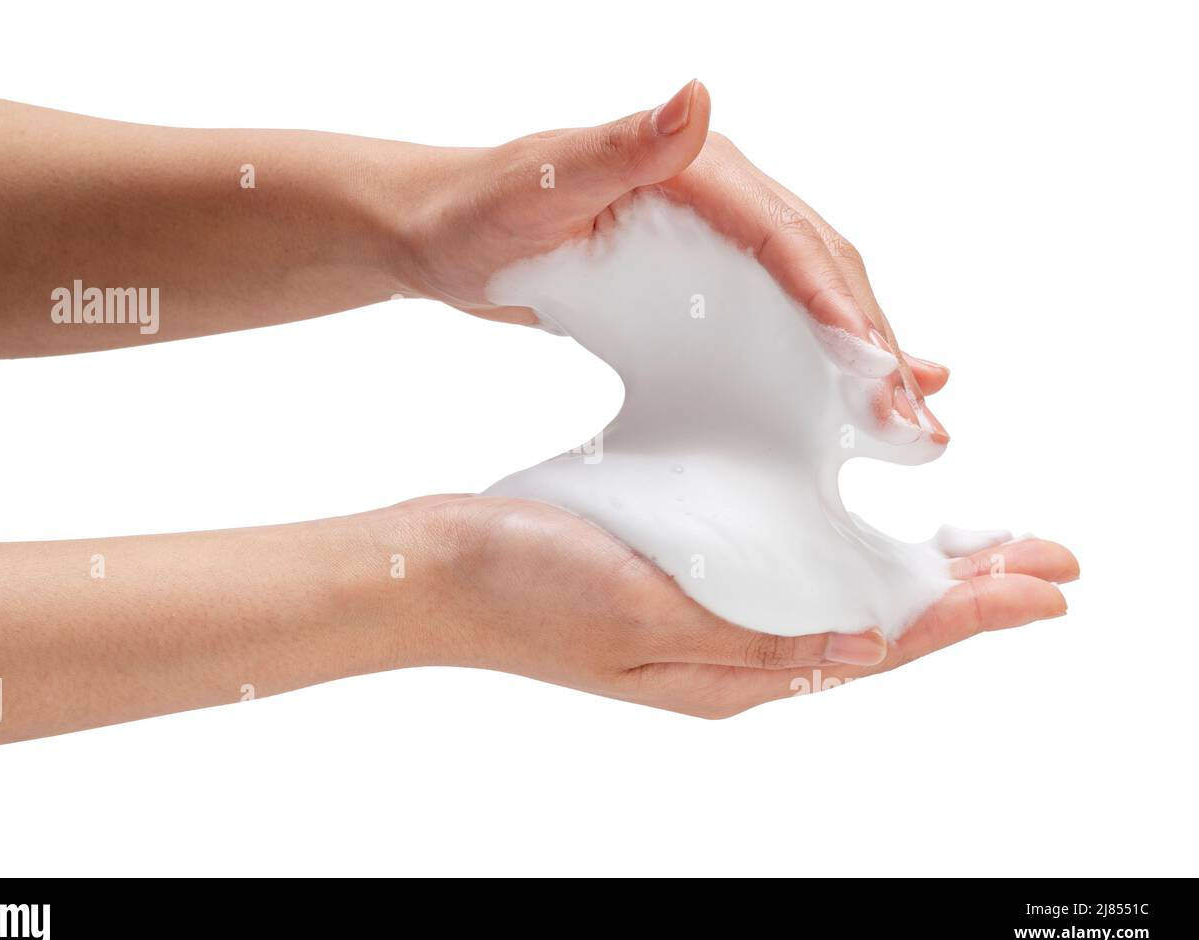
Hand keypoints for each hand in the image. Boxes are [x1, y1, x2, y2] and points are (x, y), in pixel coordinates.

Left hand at [400, 80, 948, 438]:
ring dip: (864, 359)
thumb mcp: (539, 182)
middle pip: (821, 273)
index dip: (841, 308)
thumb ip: (619, 146)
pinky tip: (861, 388)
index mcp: (700, 171)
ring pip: (811, 300)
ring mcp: (716, 245)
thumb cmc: (476, 209)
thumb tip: (698, 99)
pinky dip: (820, 355)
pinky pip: (774, 320)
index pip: (790, 241)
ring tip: (915, 423)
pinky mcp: (699, 286)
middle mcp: (723, 201)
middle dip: (873, 348)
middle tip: (916, 426)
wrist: (437, 235)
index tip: (879, 374)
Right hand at [412, 495, 1076, 717]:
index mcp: (729, 670)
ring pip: (838, 600)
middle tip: (1044, 560)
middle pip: (874, 626)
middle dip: (965, 593)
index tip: (1043, 586)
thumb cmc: (523, 587)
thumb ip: (755, 638)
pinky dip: (844, 553)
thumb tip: (866, 643)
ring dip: (915, 574)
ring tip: (978, 548)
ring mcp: (705, 621)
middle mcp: (730, 653)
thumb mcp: (641, 617)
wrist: (437, 567)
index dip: (966, 615)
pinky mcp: (681, 583)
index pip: (877, 645)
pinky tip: (858, 535)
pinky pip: (787, 576)